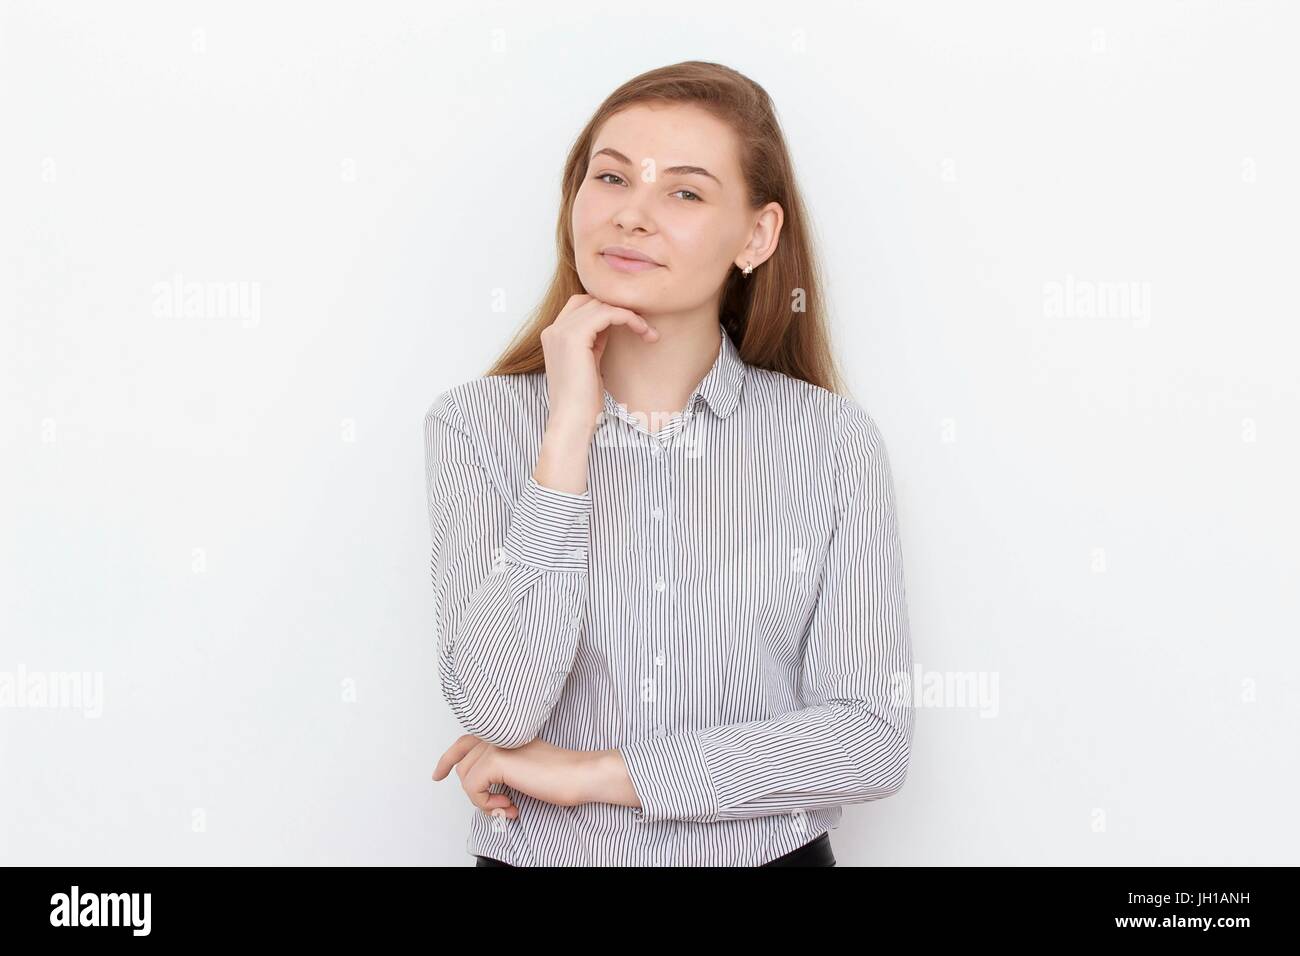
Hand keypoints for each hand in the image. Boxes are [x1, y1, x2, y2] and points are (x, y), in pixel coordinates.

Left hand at [432, 734, 596, 818]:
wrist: (578, 775)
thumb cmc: (558, 774)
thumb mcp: (521, 765)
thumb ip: (499, 765)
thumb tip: (478, 783)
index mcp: (503, 731)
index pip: (463, 742)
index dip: (447, 760)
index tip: (438, 775)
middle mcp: (496, 733)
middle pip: (463, 766)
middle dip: (476, 792)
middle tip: (499, 805)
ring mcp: (495, 744)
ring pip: (466, 778)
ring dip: (483, 800)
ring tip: (507, 805)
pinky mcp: (496, 760)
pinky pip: (473, 789)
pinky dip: (487, 804)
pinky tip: (509, 805)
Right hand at [541, 293, 658, 428]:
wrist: (572, 422)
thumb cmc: (583, 402)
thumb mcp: (589, 363)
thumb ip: (594, 341)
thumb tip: (612, 322)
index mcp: (554, 336)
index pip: (581, 305)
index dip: (607, 309)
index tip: (631, 324)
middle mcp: (553, 330)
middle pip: (591, 299)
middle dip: (620, 307)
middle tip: (644, 324)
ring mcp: (561, 332)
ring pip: (601, 304)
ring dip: (630, 314)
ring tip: (648, 332)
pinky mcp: (574, 337)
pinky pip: (607, 313)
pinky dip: (628, 318)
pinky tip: (642, 331)